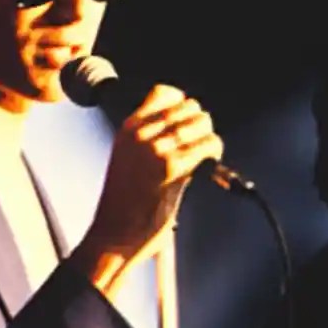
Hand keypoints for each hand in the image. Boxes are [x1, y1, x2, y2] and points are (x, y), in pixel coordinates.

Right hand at [74, 84, 223, 293]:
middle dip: (201, 124)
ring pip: (200, 122)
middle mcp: (140, 133)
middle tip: (202, 144)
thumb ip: (152, 143)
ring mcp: (155, 148)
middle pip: (188, 106)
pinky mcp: (171, 167)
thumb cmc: (124, 205)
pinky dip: (215, 152)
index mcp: (127, 128)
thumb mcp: (129, 161)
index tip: (189, 124)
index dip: (183, 105)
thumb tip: (188, 132)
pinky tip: (211, 165)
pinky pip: (207, 145)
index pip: (164, 93)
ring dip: (209, 137)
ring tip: (208, 155)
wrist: (113, 235)